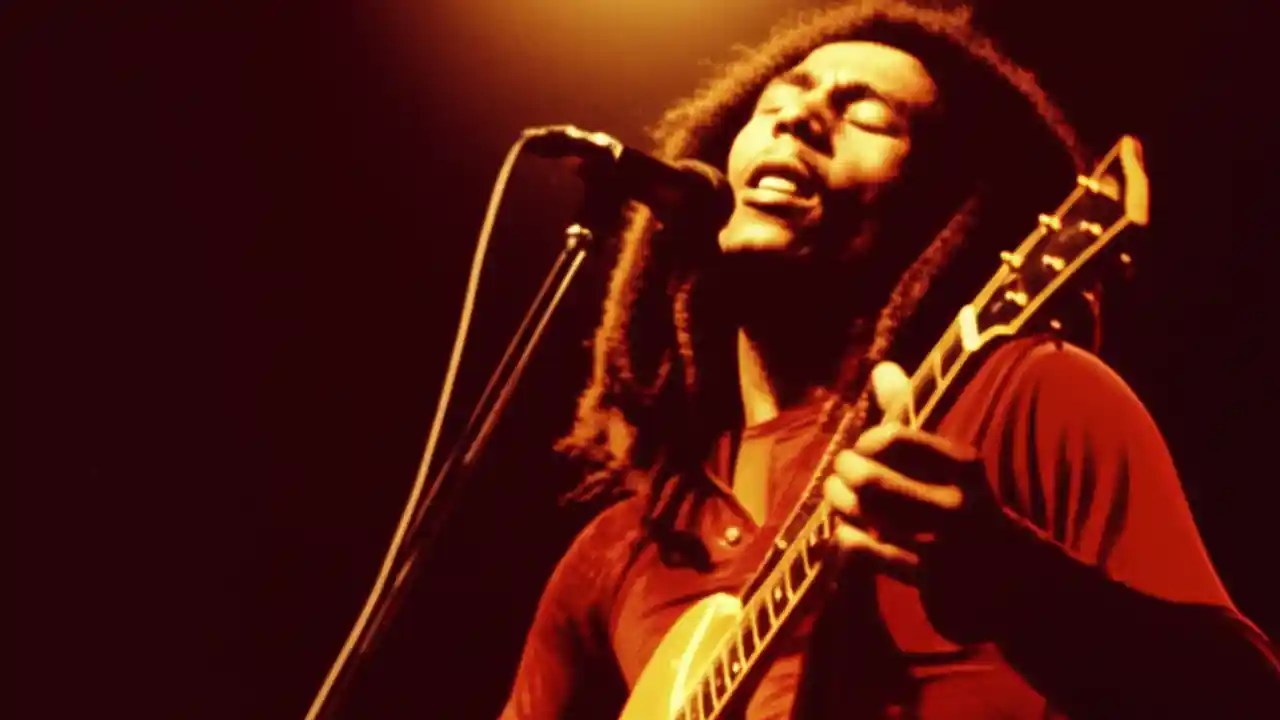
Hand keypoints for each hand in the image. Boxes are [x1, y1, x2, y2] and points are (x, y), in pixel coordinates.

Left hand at [822, 361, 999, 584]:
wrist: (1015, 578)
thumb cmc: (967, 505)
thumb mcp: (949, 460)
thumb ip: (910, 413)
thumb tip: (881, 368)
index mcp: (963, 465)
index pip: (893, 437)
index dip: (866, 440)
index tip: (865, 447)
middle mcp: (953, 504)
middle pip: (870, 478)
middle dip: (845, 469)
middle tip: (842, 470)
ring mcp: (938, 546)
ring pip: (862, 513)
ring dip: (837, 500)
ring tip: (837, 494)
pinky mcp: (923, 581)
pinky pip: (861, 550)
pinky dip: (845, 535)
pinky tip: (849, 530)